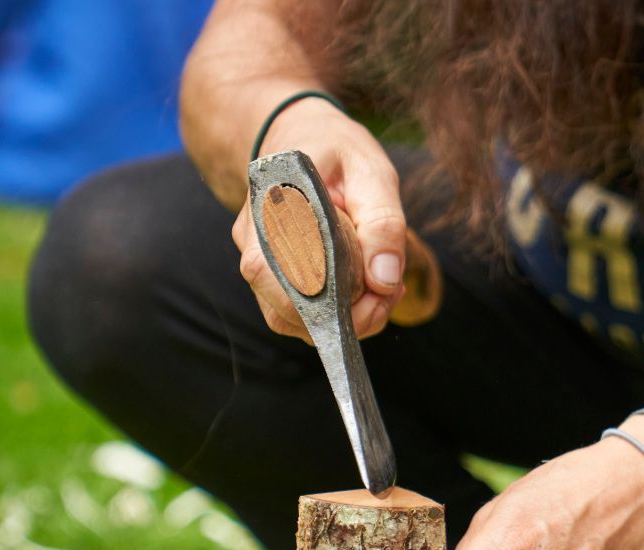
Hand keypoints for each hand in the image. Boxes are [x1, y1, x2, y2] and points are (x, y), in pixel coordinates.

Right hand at [232, 97, 405, 342]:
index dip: (328, 304)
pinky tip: (366, 288)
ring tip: (381, 291)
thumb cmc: (336, 149)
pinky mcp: (272, 275)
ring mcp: (259, 261)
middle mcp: (254, 240)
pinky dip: (336, 313)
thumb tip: (384, 280)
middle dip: (345, 318)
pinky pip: (299, 310)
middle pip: (286, 312)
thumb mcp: (371, 172)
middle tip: (388, 294)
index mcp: (271, 207)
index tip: (379, 294)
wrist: (300, 134)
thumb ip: (383, 223)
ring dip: (342, 320)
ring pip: (292, 320)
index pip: (279, 278)